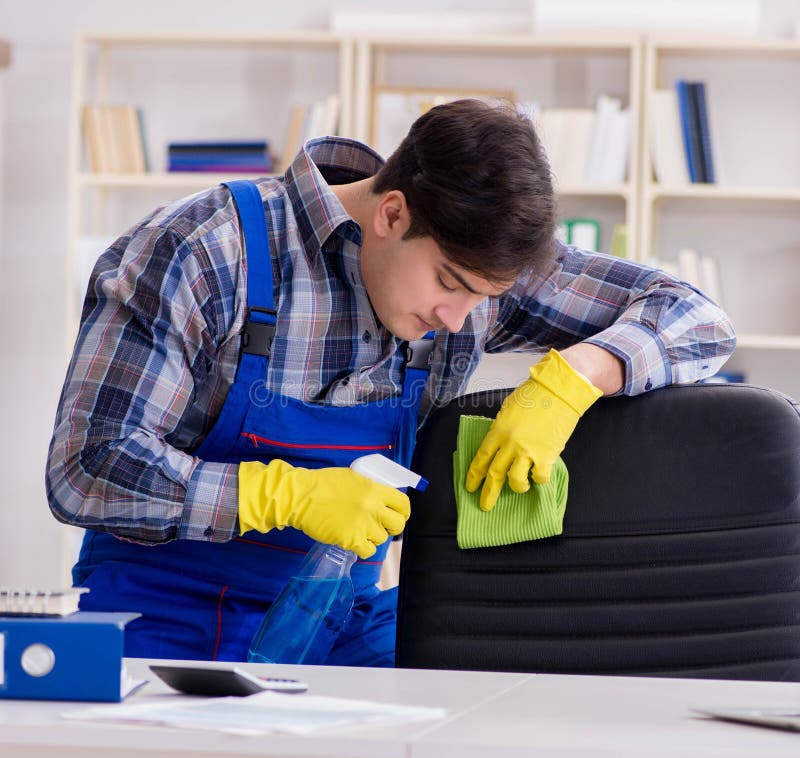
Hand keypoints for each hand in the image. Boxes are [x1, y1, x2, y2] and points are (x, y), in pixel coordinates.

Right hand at [238, 460, 409, 558]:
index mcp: (374, 489)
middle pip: (398, 525)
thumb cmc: (323, 484)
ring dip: (373, 536)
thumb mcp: (354, 478)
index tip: (398, 515)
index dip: (403, 512)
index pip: (403, 504)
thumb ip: (371, 488)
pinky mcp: (351, 540)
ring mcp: (362, 525)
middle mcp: (372, 508)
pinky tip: (353, 539)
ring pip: (381, 539)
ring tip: (359, 529)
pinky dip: (362, 548)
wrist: (301, 497)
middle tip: (382, 526)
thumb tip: (383, 499)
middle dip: (392, 527)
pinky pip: (368, 551)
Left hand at [465, 349, 601, 510]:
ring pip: (515, 480)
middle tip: (485, 505)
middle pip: (495, 473)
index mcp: (498, 430)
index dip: (475, 475)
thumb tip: (501, 444)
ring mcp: (528, 451)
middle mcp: (510, 444)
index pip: (482, 457)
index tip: (471, 486)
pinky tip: (540, 474)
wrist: (559, 392)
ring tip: (520, 486)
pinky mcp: (547, 456)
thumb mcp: (509, 410)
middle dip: (489, 492)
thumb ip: (502, 429)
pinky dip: (539, 479)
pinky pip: (539, 477)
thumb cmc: (535, 395)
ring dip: (517, 487)